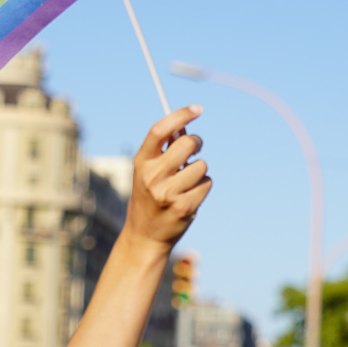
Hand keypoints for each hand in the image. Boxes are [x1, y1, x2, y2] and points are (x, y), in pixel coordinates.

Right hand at [125, 106, 210, 252]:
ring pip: (201, 166)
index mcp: (141, 163)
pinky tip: (190, 197)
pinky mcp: (183, 207)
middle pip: (186, 144)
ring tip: (187, 183)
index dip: (180, 115)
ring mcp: (168, 193)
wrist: (145, 237)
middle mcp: (152, 177)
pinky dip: (202, 187)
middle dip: (196, 143)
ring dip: (199, 171)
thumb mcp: (148, 173)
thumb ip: (163, 151)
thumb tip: (184, 127)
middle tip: (195, 148)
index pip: (160, 130)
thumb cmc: (149, 199)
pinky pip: (206, 184)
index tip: (197, 109)